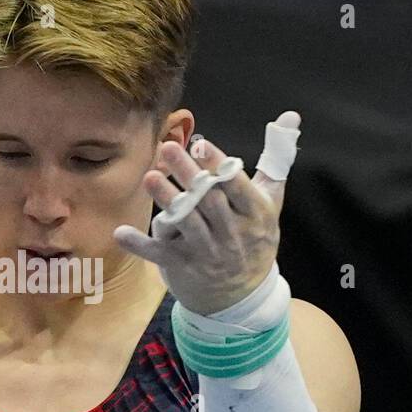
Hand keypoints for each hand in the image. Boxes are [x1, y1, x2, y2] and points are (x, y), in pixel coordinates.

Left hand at [114, 116, 297, 315]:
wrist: (243, 296)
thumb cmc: (254, 237)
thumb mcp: (270, 201)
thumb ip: (276, 160)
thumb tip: (289, 114)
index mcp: (256, 213)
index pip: (237, 186)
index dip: (218, 165)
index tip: (200, 144)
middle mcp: (233, 234)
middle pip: (209, 201)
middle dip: (188, 174)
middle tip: (167, 148)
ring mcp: (208, 253)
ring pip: (187, 224)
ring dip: (167, 200)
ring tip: (150, 176)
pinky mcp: (184, 267)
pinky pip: (161, 255)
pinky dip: (141, 246)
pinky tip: (121, 232)